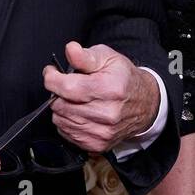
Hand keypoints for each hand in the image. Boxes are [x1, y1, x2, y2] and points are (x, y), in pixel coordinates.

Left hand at [43, 41, 159, 154]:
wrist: (144, 104)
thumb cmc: (123, 78)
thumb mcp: (108, 58)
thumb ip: (86, 55)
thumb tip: (70, 50)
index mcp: (108, 89)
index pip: (66, 87)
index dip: (52, 78)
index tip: (51, 72)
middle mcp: (106, 113)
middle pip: (61, 105)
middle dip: (57, 92)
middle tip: (66, 84)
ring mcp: (102, 132)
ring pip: (61, 120)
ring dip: (62, 107)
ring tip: (75, 98)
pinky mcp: (97, 144)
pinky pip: (67, 133)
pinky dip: (67, 122)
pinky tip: (78, 112)